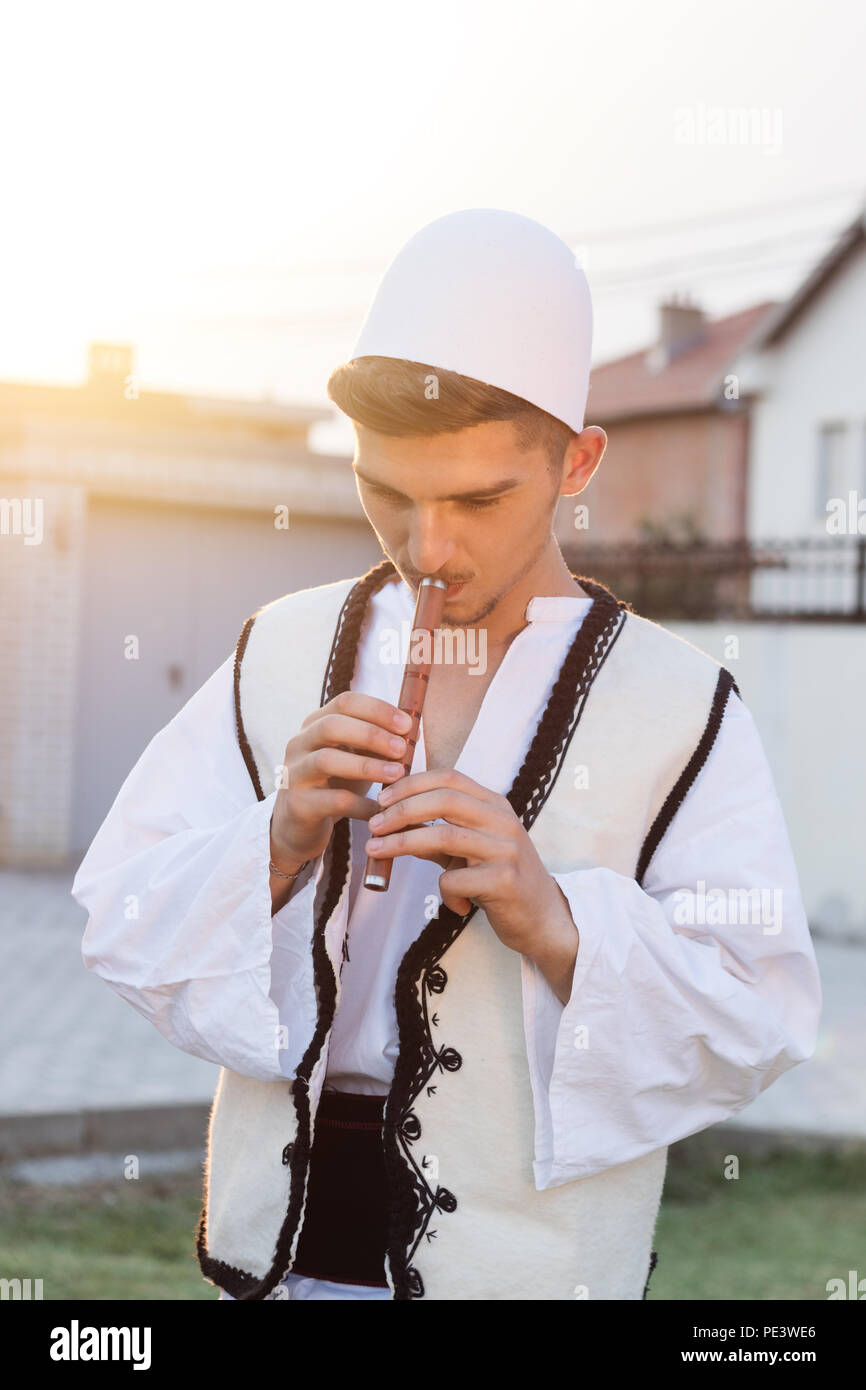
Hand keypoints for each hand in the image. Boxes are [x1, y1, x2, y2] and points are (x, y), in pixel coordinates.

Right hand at [269, 691, 414, 871]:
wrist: (299, 824)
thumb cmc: (335, 784)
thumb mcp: (355, 757)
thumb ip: (377, 742)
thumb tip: (412, 729)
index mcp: (316, 724)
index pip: (345, 702)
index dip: (378, 710)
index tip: (407, 724)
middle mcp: (300, 743)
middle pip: (332, 726)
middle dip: (371, 734)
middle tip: (402, 748)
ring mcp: (295, 773)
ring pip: (327, 760)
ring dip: (367, 766)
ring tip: (397, 774)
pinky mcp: (298, 804)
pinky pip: (332, 801)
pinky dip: (361, 804)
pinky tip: (381, 808)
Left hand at [363, 766, 577, 961]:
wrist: (544, 918)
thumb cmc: (501, 881)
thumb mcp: (470, 851)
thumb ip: (438, 835)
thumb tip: (392, 822)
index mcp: (495, 805)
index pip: (450, 777)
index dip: (411, 783)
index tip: (382, 799)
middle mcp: (503, 821)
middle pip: (444, 800)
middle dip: (401, 810)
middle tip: (373, 825)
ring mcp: (507, 849)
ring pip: (444, 837)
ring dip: (403, 844)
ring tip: (377, 852)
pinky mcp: (506, 881)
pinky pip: (456, 880)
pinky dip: (444, 892)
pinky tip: (454, 904)